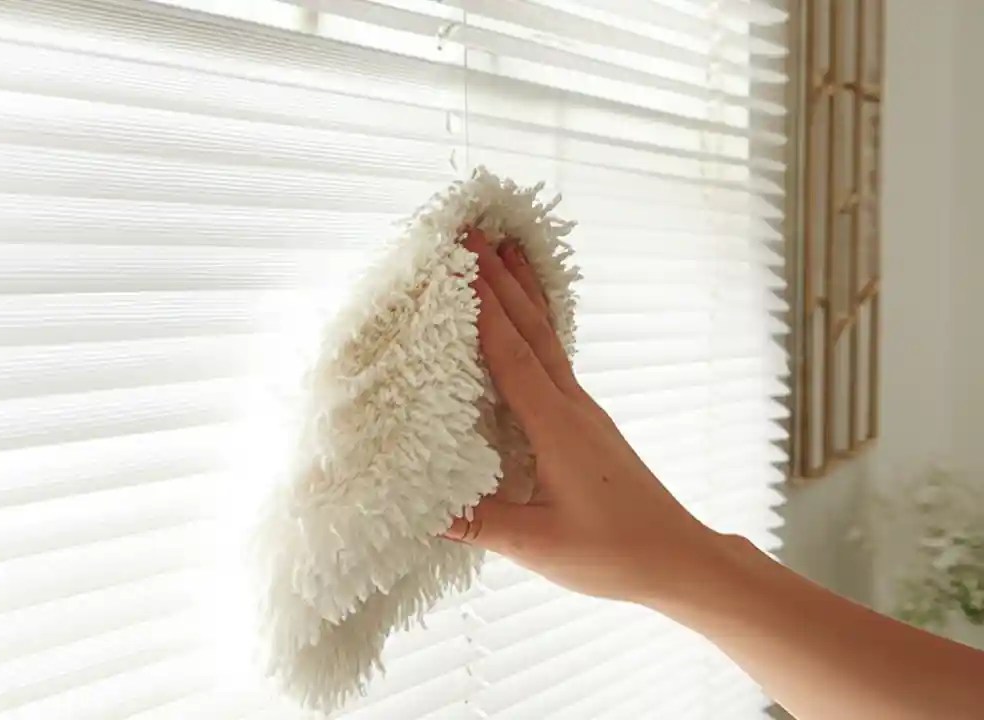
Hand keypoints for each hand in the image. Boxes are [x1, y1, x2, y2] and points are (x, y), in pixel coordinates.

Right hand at [445, 229, 723, 604]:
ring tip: (508, 249)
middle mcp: (572, 407)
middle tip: (475, 233)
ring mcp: (584, 411)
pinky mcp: (587, 423)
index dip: (485, 309)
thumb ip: (479, 523)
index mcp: (556, 428)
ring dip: (524, 292)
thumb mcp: (539, 545)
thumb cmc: (614, 553)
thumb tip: (421, 508)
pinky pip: (555, 358)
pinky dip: (537, 325)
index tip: (462, 264)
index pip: (512, 356)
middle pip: (533, 329)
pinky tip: (532, 319)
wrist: (678, 558)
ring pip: (548, 337)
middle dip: (502, 279)